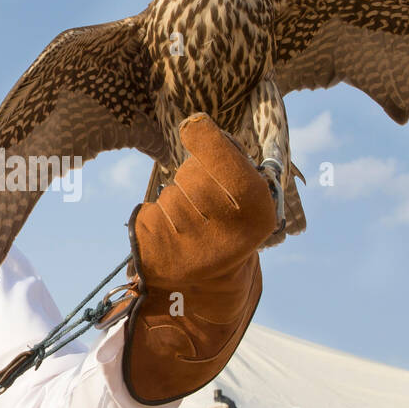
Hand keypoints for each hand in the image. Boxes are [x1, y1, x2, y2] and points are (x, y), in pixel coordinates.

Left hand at [131, 112, 274, 286]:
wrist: (211, 281)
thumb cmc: (230, 222)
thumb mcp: (249, 194)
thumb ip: (230, 157)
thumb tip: (196, 127)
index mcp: (257, 210)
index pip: (221, 155)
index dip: (205, 137)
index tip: (194, 126)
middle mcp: (228, 230)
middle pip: (192, 175)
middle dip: (193, 176)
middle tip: (204, 197)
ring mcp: (191, 247)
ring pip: (171, 195)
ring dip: (176, 199)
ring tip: (192, 222)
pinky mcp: (160, 254)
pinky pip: (151, 213)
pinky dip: (158, 217)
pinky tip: (174, 235)